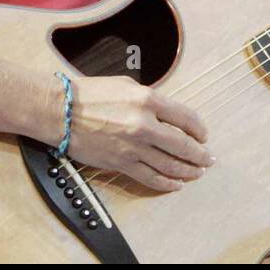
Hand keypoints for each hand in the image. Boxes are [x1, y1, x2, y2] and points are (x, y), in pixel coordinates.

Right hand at [57, 75, 214, 191]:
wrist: (60, 111)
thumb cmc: (91, 94)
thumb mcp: (128, 85)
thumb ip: (150, 99)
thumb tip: (167, 112)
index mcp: (148, 100)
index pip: (185, 117)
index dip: (199, 128)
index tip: (204, 135)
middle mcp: (144, 124)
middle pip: (182, 144)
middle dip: (199, 154)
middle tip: (209, 159)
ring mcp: (132, 146)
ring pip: (168, 164)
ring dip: (187, 170)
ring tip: (198, 173)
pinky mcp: (120, 163)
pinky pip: (149, 177)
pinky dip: (166, 182)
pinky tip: (176, 184)